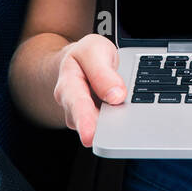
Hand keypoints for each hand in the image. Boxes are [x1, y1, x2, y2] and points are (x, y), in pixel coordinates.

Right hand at [53, 33, 126, 147]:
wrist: (80, 60)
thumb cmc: (87, 55)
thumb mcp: (94, 50)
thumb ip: (103, 72)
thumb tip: (116, 96)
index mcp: (68, 83)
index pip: (76, 104)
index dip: (84, 121)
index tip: (90, 135)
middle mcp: (71, 104)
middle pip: (84, 122)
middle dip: (96, 132)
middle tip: (109, 140)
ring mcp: (81, 115)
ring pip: (96, 127)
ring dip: (109, 127)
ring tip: (122, 124)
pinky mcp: (94, 121)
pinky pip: (105, 126)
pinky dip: (115, 125)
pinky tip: (123, 121)